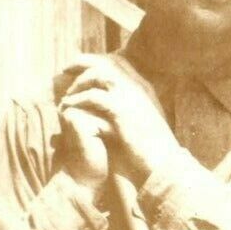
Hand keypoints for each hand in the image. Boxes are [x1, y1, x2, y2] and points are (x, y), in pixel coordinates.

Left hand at [56, 54, 180, 185]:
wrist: (164, 168)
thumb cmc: (152, 154)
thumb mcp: (142, 127)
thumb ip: (127, 113)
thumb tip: (110, 113)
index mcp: (145, 89)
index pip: (119, 61)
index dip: (98, 61)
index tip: (82, 69)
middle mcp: (138, 87)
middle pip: (107, 61)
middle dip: (83, 62)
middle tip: (66, 69)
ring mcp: (130, 96)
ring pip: (99, 73)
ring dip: (79, 81)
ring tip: (67, 93)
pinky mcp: (121, 110)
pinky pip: (93, 96)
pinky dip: (78, 100)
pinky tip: (68, 107)